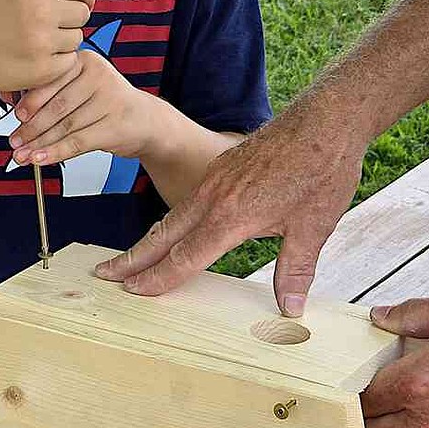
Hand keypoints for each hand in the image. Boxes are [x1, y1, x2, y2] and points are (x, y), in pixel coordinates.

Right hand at [0, 0, 94, 92]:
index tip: (73, 2)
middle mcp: (41, 12)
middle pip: (83, 13)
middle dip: (69, 17)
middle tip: (44, 22)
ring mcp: (43, 43)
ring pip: (77, 38)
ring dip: (62, 40)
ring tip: (34, 39)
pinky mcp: (43, 69)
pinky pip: (69, 62)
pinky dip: (56, 61)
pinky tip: (34, 55)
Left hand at [7, 49, 152, 164]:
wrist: (145, 120)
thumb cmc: (106, 102)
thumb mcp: (81, 88)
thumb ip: (51, 91)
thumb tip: (12, 104)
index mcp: (86, 60)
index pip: (52, 80)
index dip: (30, 101)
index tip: (15, 116)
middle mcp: (100, 75)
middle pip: (57, 105)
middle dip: (31, 127)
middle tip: (15, 140)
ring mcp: (110, 100)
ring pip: (65, 126)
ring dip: (40, 143)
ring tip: (23, 154)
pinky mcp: (115, 126)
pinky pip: (78, 141)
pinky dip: (55, 152)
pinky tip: (41, 158)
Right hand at [94, 94, 365, 316]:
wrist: (325, 119)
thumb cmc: (321, 169)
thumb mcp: (313, 227)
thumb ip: (294, 269)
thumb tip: (290, 309)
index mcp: (232, 216)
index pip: (185, 256)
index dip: (158, 278)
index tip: (132, 291)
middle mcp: (215, 196)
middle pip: (164, 234)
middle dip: (133, 258)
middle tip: (103, 274)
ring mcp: (217, 178)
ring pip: (175, 215)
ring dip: (150, 239)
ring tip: (129, 257)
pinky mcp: (225, 166)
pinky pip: (190, 200)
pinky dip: (173, 220)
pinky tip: (176, 228)